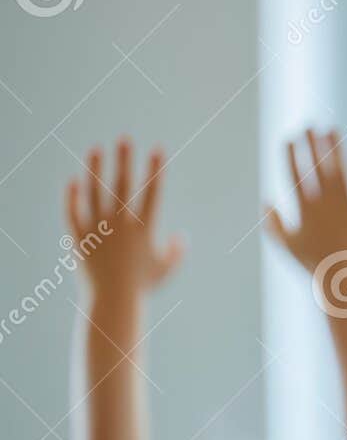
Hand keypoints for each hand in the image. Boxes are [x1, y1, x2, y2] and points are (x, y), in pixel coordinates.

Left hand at [66, 139, 183, 298]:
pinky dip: (72, 195)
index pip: (153, 192)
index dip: (156, 169)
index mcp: (144, 229)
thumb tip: (181, 238)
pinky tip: (73, 180)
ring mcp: (98, 229)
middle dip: (125, 160)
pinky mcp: (80, 236)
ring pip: (95, 192)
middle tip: (125, 138)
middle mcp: (121, 224)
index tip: (158, 149)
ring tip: (96, 149)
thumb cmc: (143, 287)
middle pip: (123, 185)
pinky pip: (73, 211)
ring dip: (96, 168)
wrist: (113, 301)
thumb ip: (176, 252)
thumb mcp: (165, 269)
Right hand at [266, 129, 346, 274]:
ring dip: (336, 149)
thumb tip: (265, 201)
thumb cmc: (311, 264)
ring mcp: (346, 210)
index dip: (292, 154)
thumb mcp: (286, 245)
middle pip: (318, 167)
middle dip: (312, 144)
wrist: (341, 282)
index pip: (295, 174)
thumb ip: (273, 223)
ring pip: (341, 172)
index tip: (289, 136)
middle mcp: (325, 207)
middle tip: (310, 125)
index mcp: (304, 211)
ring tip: (333, 129)